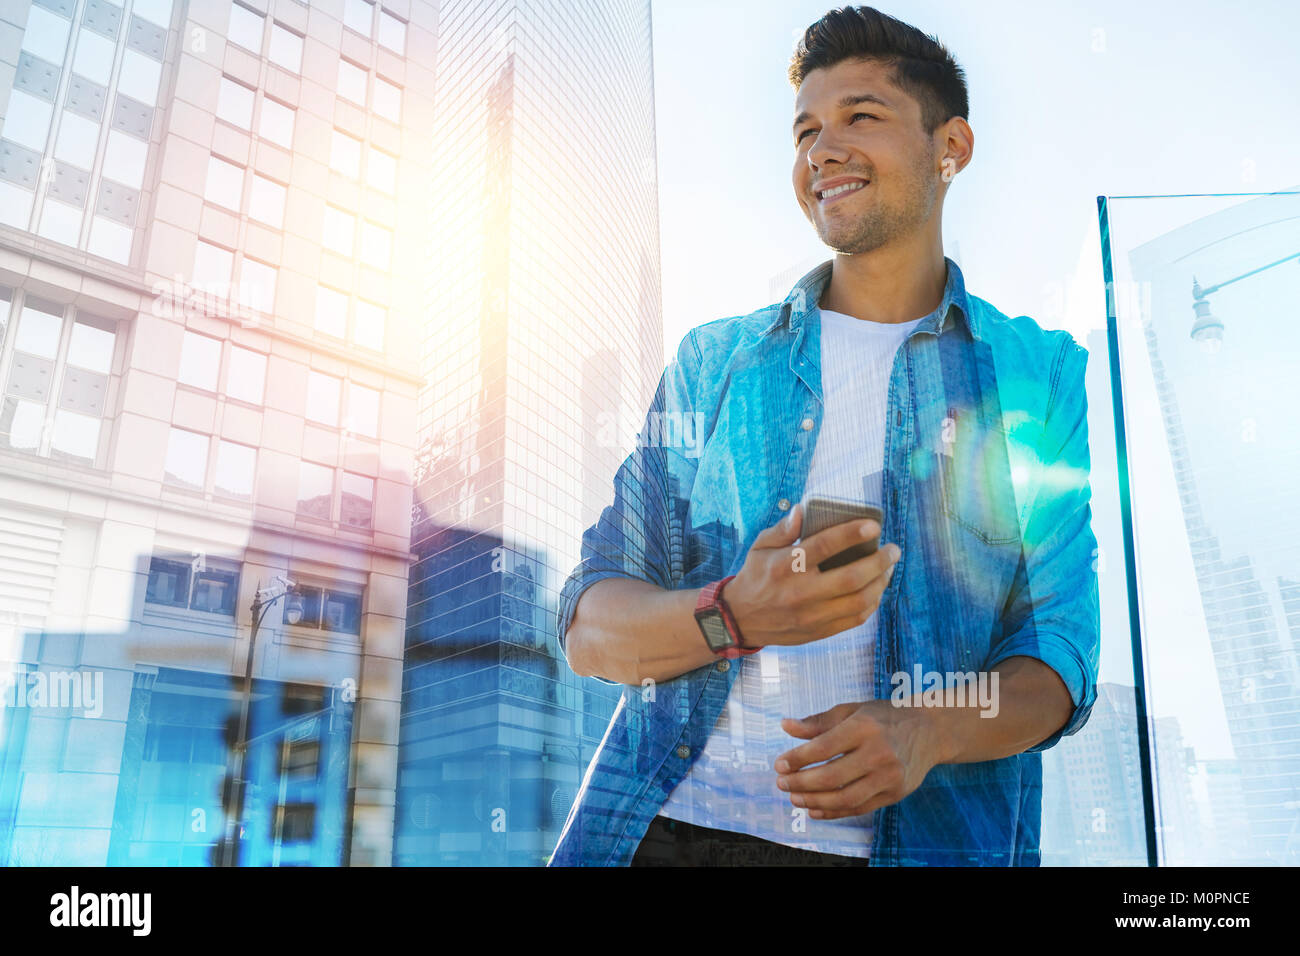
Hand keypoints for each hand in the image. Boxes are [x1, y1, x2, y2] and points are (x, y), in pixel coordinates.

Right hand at [723, 503, 901, 648]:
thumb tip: (803, 509)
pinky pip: (855, 618)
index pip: (824, 546)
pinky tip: (876, 589)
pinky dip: (871, 603)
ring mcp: (812, 615)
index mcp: (786, 566)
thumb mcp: (760, 547)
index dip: (852, 534)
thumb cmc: (756, 575)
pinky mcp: (819, 631)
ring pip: (859, 600)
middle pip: (852, 577)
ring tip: (888, 568)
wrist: (741, 619)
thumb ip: (783, 529)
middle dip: (879, 561)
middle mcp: (800, 592)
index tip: (874, 526)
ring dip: (881, 583)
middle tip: (893, 550)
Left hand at [773, 699, 944, 819]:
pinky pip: (859, 808)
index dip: (797, 759)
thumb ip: (818, 721)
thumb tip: (786, 726)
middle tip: (782, 783)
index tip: (779, 764)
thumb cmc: (885, 717)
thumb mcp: (852, 710)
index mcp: (865, 727)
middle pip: (832, 776)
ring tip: (795, 798)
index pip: (824, 747)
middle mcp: (879, 753)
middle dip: (801, 783)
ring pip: (845, 798)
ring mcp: (889, 776)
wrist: (930, 730)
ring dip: (815, 801)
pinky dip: (834, 812)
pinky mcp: (895, 794)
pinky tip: (815, 810)